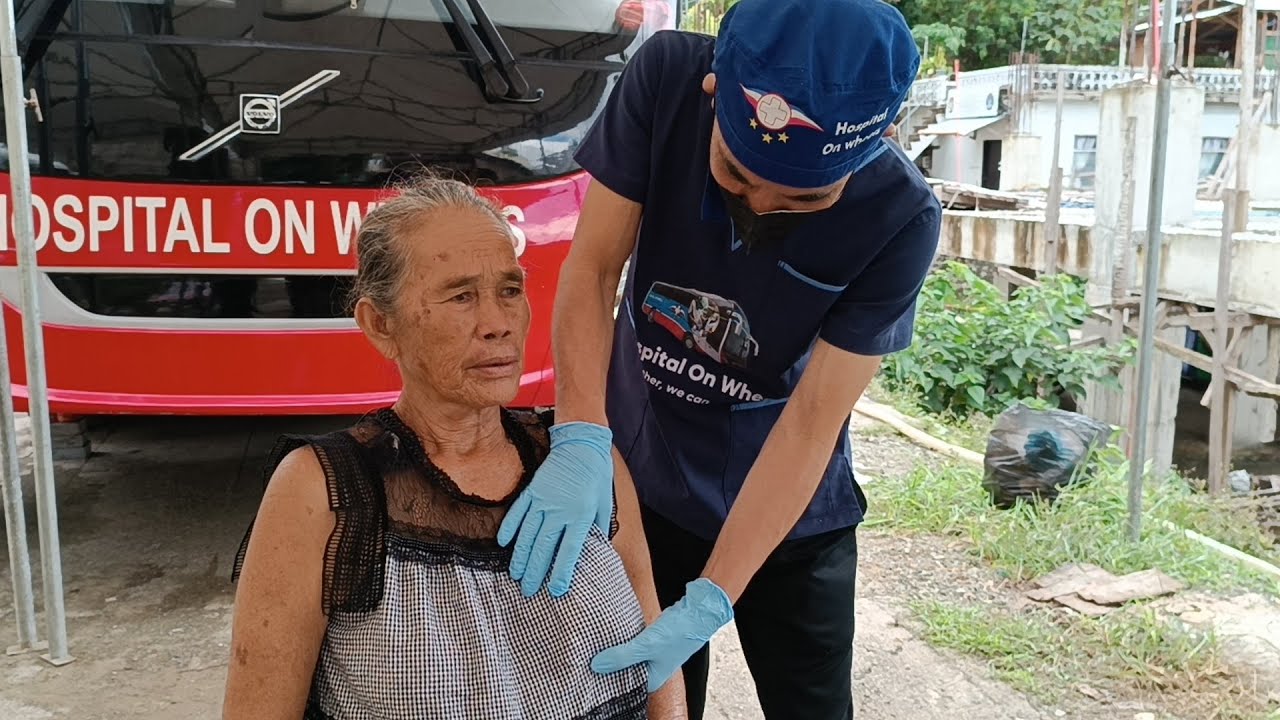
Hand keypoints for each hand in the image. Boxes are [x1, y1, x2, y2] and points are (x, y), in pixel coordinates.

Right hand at [497, 421, 614, 596]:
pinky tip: (503, 543)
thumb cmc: (597, 473)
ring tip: (515, 575)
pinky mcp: (532, 490)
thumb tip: (599, 548)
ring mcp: (543, 500)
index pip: (569, 552)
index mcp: (581, 516)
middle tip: (528, 591)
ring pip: (528, 534)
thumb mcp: (605, 502)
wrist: (582, 442)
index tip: (555, 590)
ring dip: (521, 556)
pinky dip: (509, 528)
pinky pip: (518, 512)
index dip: (561, 573)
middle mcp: (560, 511)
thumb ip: (600, 527)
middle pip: (544, 548)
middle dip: (535, 572)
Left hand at [591, 578, 733, 691]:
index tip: (586, 671)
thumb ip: (621, 656)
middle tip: (585, 656)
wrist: (698, 612)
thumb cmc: (679, 633)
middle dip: (607, 663)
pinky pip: (630, 644)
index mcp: (651, 680)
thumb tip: (596, 665)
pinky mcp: (649, 641)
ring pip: (625, 656)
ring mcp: (650, 655)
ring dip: (613, 651)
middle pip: (622, 670)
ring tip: (592, 646)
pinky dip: (621, 641)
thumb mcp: (646, 646)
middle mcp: (650, 670)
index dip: (604, 679)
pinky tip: (607, 635)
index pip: (621, 685)